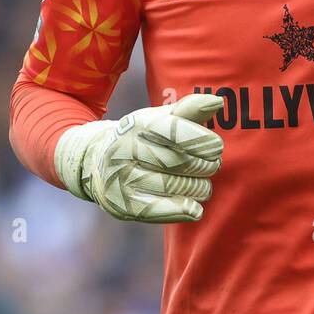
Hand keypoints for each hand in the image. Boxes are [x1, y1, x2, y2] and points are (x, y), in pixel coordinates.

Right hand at [54, 93, 224, 222]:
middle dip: (205, 165)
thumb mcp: (160, 119)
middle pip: (180, 162)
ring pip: (175, 187)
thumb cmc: (141, 139)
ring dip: (199, 188)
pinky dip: (184, 210)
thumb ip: (189, 110)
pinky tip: (194, 207)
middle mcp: (125, 150)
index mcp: (137, 124)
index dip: (203, 141)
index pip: (176, 131)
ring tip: (203, 185)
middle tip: (212, 165)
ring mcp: (122, 179)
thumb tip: (217, 102)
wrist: (96, 164)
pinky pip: (160, 210)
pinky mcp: (124, 205)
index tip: (216, 147)